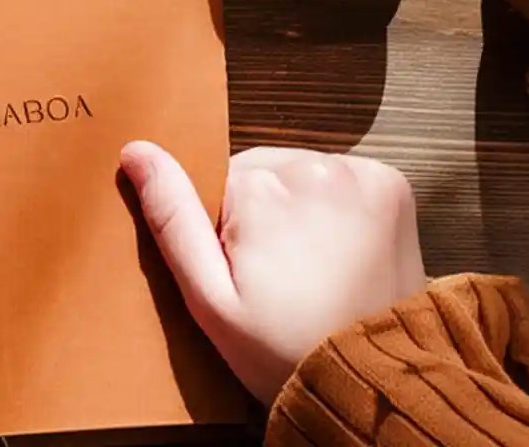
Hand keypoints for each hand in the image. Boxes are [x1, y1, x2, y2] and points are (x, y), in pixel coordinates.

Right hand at [120, 141, 425, 404]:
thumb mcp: (209, 298)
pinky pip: (342, 177)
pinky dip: (336, 207)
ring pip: (299, 173)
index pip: (218, 183)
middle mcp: (312, 167)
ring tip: (311, 267)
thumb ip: (172, 218)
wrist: (370, 377)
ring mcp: (358, 173)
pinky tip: (339, 252)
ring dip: (298, 208)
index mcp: (260, 189)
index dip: (223, 230)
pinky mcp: (391, 183)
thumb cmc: (283, 347)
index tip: (244, 273)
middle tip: (276, 275)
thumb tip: (137, 151)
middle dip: (260, 214)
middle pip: (260, 173)